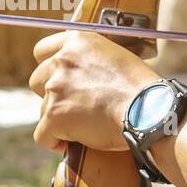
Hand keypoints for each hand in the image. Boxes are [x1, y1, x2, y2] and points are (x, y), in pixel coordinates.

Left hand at [30, 31, 160, 153]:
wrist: (149, 111)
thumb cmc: (143, 90)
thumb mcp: (118, 59)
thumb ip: (93, 61)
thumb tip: (84, 76)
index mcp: (78, 41)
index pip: (42, 51)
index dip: (49, 68)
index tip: (60, 81)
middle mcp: (62, 60)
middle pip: (37, 80)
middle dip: (52, 95)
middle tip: (75, 106)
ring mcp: (56, 88)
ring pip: (43, 109)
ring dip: (59, 119)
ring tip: (83, 127)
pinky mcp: (55, 115)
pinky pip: (43, 136)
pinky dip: (54, 143)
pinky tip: (69, 145)